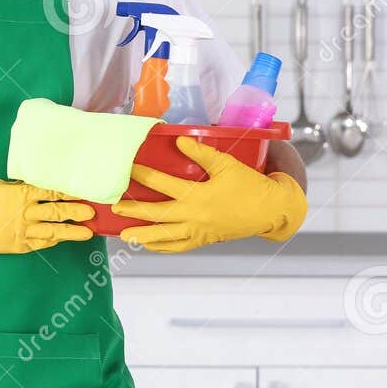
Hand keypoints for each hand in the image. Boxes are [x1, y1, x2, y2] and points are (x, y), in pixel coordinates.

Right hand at [0, 180, 94, 263]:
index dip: (71, 192)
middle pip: (57, 212)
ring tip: (87, 232)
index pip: (52, 191)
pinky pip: (39, 244)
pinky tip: (62, 239)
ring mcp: (21, 231)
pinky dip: (52, 241)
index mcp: (21, 194)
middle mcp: (24, 213)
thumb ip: (21, 188)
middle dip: (77, 212)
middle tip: (92, 212)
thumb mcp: (1, 187)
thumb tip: (40, 187)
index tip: (86, 190)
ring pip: (52, 232)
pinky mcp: (16, 245)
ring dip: (71, 231)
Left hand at [112, 138, 306, 252]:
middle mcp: (195, 217)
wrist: (271, 211)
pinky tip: (149, 245)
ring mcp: (199, 231)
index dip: (144, 176)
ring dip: (144, 236)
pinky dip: (163, 247)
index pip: (164, 185)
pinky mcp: (204, 239)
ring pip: (166, 237)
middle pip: (158, 215)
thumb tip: (180, 140)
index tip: (128, 170)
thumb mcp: (227, 165)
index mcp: (199, 196)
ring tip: (125, 235)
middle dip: (135, 212)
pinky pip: (179, 247)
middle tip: (115, 208)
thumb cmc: (250, 186)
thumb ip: (202, 154)